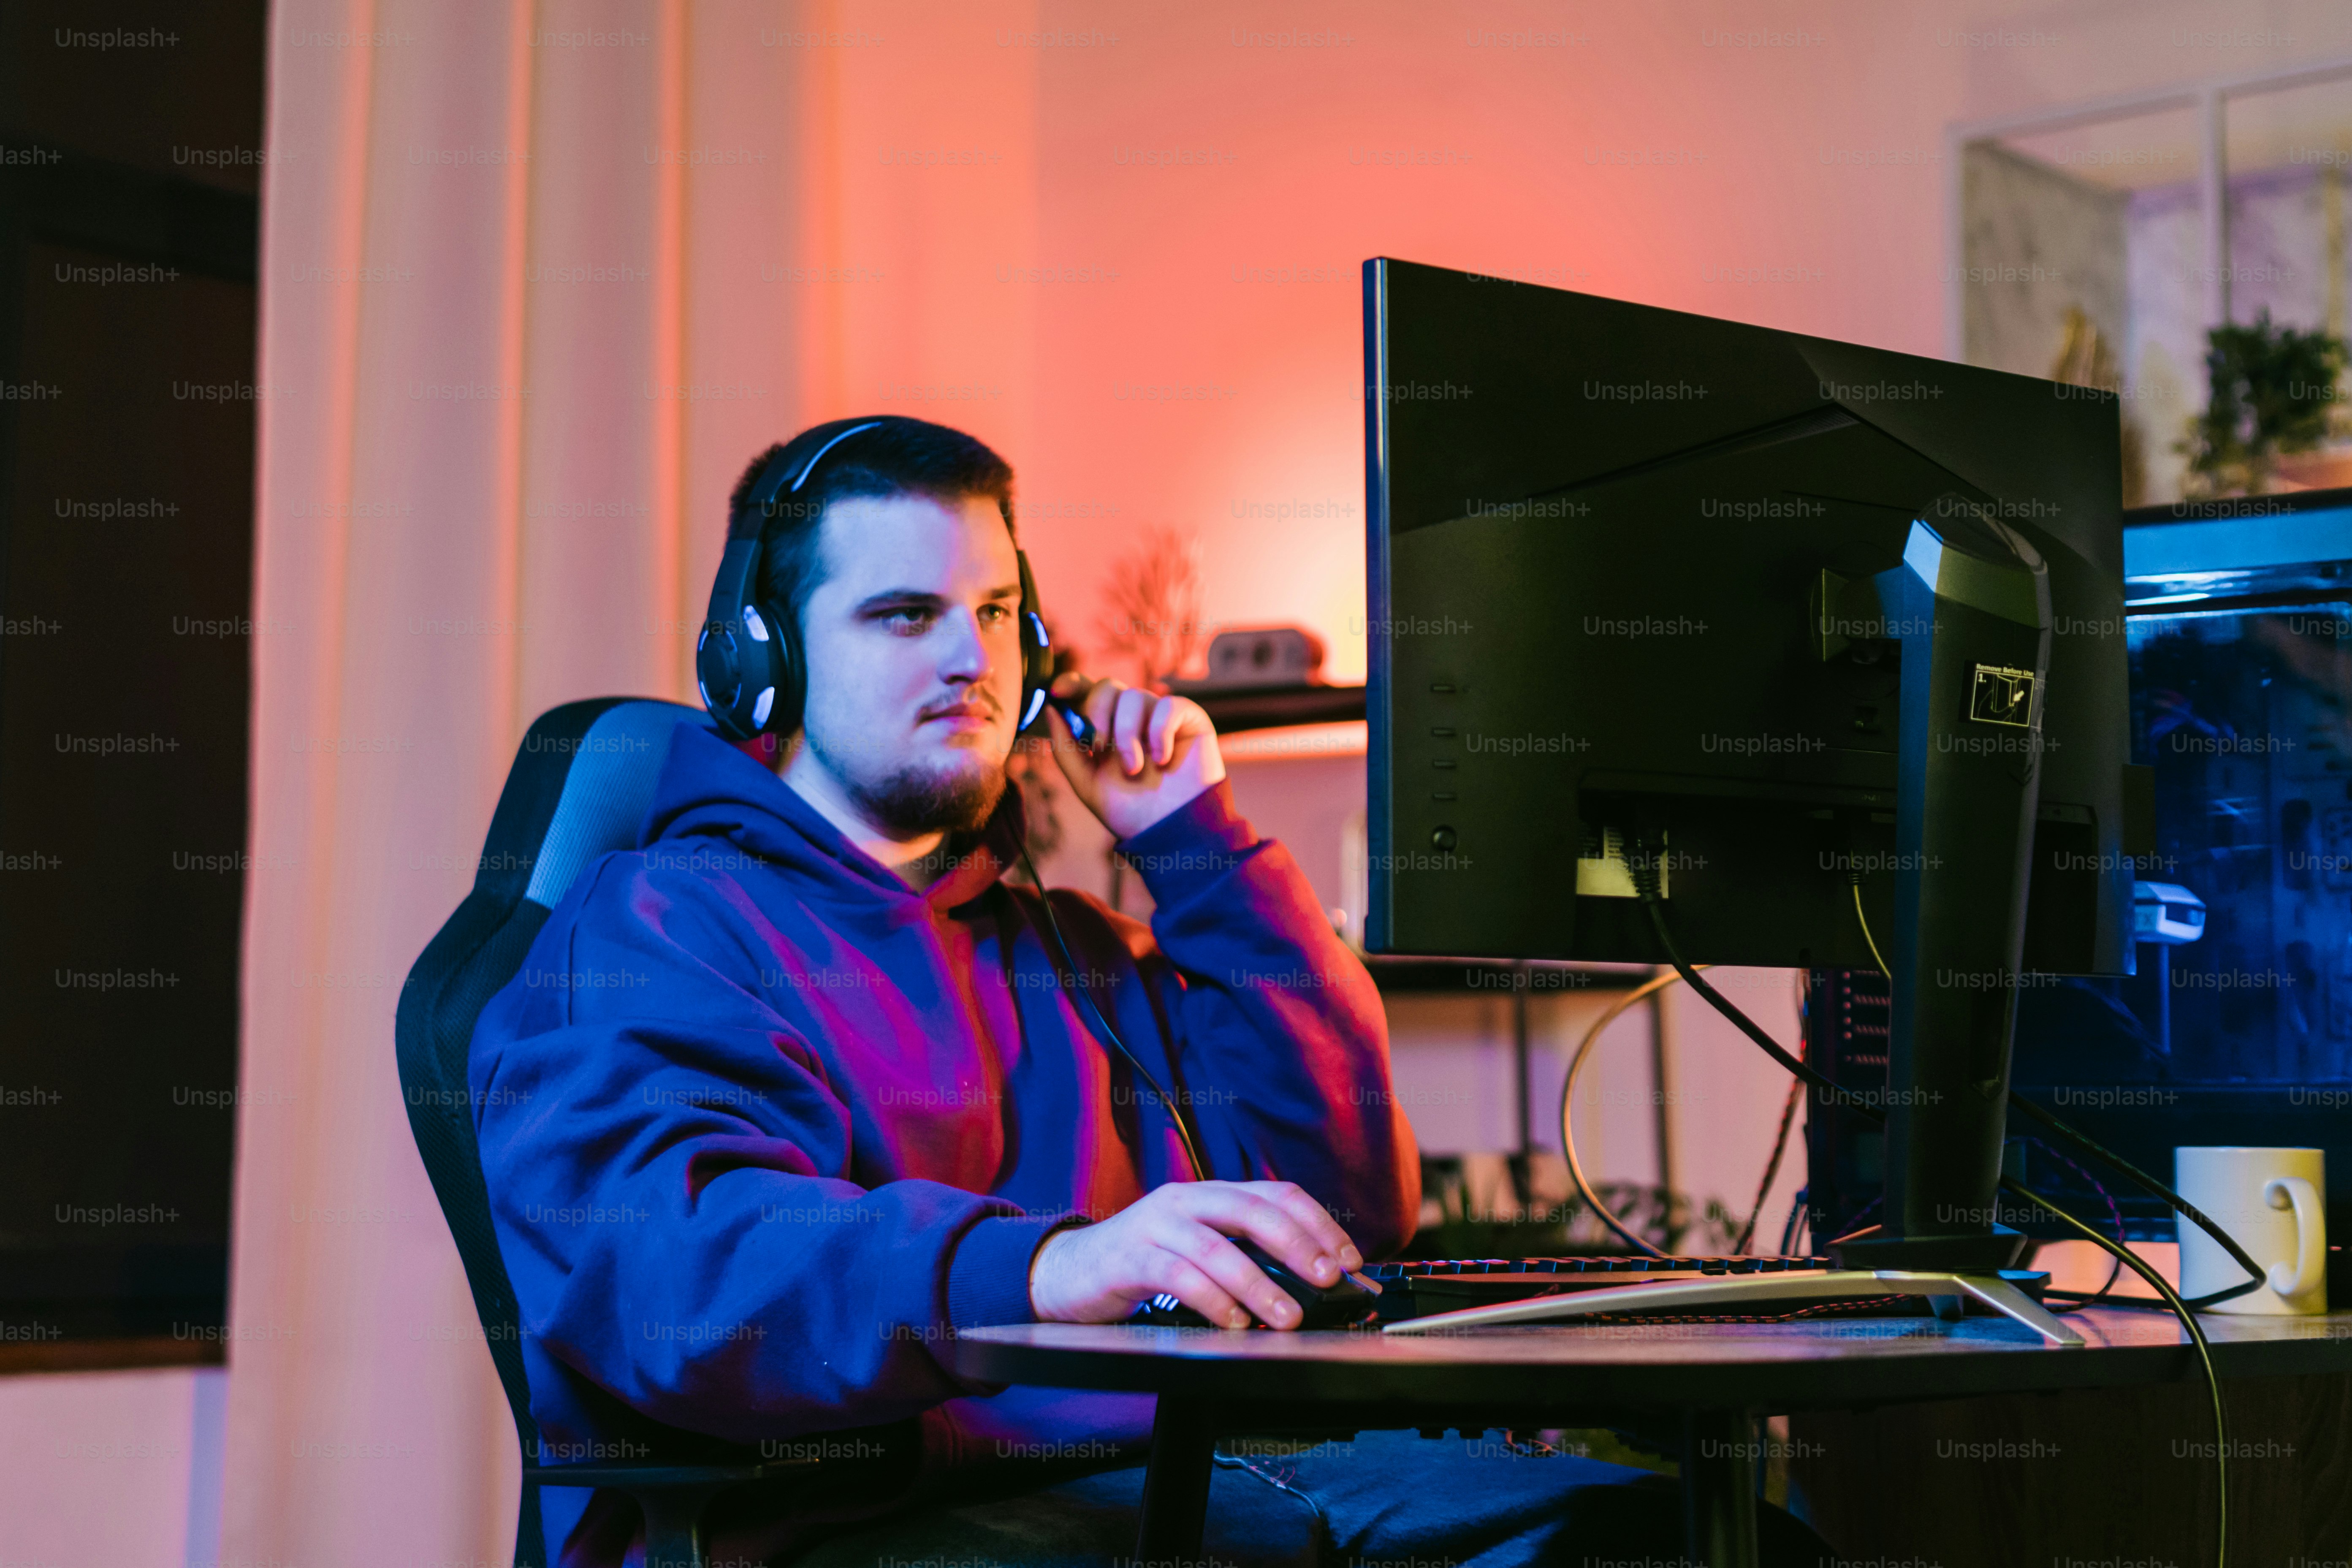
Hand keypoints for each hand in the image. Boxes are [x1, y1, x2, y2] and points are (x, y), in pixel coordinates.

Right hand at [1027, 1180, 1362, 1329]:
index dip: (1319, 1224)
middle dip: (1298, 1245)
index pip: (1276, 1195)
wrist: (1068, 1272)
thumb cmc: (1144, 1265)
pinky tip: (1232, 1323)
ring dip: (1258, 1284)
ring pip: (1217, 1246)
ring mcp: (1154, 1225)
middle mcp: (1185, 1200)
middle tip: (1327, 1279)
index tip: (1349, 1260)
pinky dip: (1211, 1299)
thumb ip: (1245, 1255)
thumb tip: (1309, 1284)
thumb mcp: (1199, 1250)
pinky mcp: (1129, 1257)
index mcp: (1210, 1195)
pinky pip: (1177, 1274)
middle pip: (1252, 1210)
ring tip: (1286, 1316)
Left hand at [1046, 674, 1224, 841]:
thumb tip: (1050, 709)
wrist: (1170, 832)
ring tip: (1134, 769)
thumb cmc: (1130, 812)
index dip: (1072, 684)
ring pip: (1135, 696)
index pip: (1087, 692)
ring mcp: (1160, 716)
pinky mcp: (1188, 719)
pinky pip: (1168, 705)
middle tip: (1098, 746)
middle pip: (1107, 687)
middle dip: (1097, 712)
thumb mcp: (1087, 783)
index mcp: (1105, 728)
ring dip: (1127, 734)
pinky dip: (1160, 732)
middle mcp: (1131, 717)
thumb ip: (1065, 748)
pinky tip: (1163, 760)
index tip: (1056, 692)